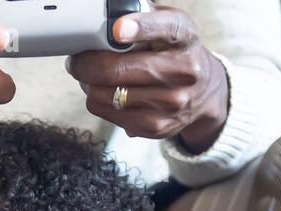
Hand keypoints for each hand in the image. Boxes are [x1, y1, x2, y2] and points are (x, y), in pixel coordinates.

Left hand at [65, 6, 227, 152]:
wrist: (203, 93)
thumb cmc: (175, 53)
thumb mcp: (168, 28)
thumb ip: (144, 18)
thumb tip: (109, 15)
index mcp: (185, 38)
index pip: (167, 29)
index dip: (140, 28)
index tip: (117, 29)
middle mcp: (183, 71)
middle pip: (118, 69)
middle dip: (86, 64)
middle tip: (77, 61)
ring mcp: (171, 102)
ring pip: (105, 94)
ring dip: (89, 84)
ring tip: (92, 77)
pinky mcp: (156, 126)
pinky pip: (107, 112)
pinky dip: (97, 101)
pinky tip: (105, 93)